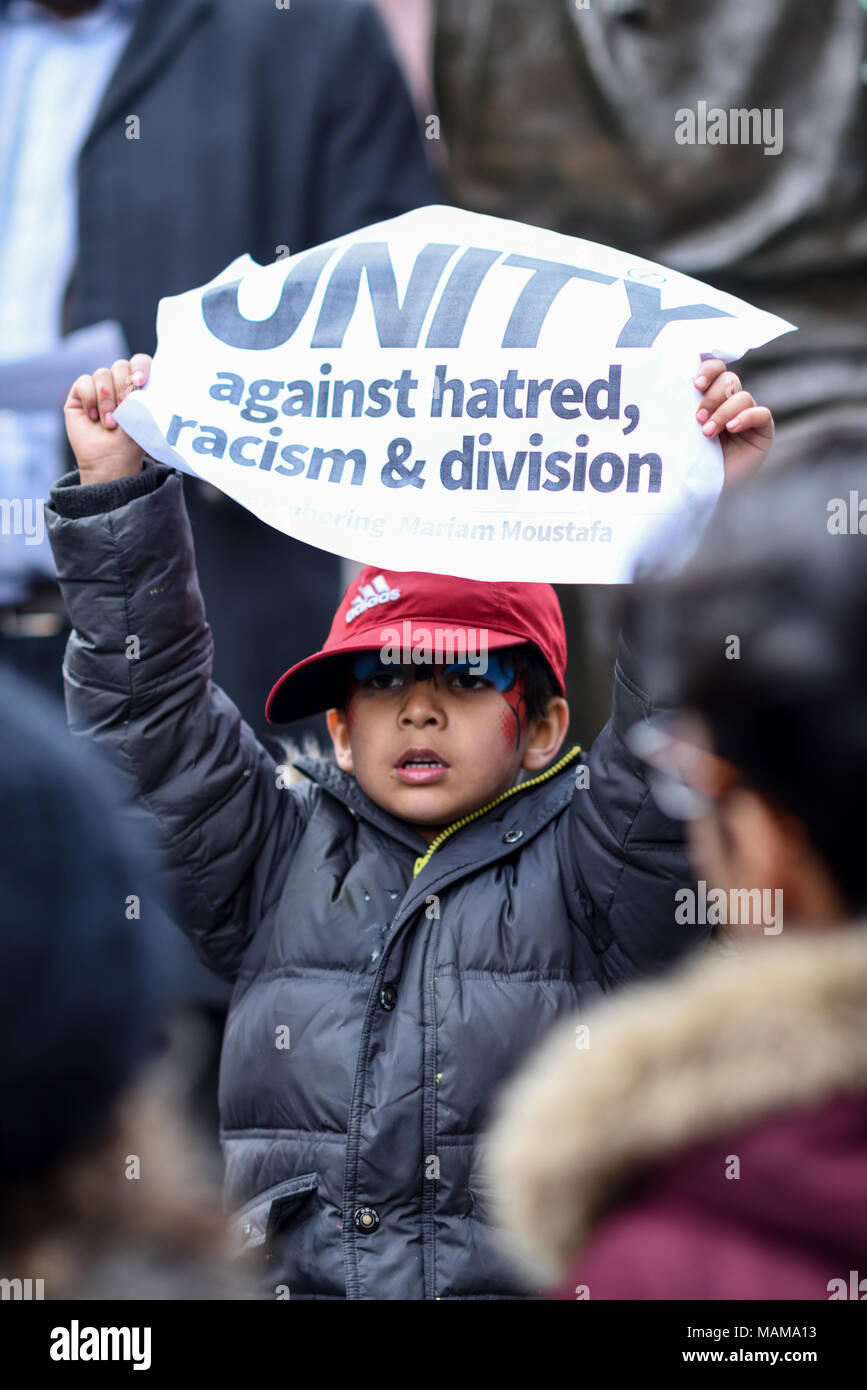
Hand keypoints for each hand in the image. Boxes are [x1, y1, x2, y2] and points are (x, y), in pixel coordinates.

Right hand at [64, 354, 151, 483]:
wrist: (111, 459)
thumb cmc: (131, 441)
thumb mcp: (144, 416)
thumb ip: (143, 394)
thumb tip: (138, 378)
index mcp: (136, 385)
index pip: (140, 362)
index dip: (140, 367)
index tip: (140, 381)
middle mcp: (117, 383)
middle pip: (120, 365)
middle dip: (123, 386)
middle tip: (124, 407)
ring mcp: (97, 388)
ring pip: (102, 374)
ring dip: (106, 399)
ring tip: (109, 423)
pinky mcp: (79, 395)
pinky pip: (83, 383)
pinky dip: (90, 400)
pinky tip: (93, 418)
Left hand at [693, 357, 773, 487]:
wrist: (702, 491)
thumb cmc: (689, 460)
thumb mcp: (684, 429)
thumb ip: (685, 406)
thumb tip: (676, 381)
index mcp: (710, 396)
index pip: (715, 368)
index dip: (708, 370)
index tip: (695, 385)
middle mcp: (730, 403)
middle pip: (729, 379)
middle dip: (712, 396)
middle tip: (698, 417)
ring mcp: (748, 416)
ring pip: (742, 396)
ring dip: (723, 413)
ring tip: (708, 433)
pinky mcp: (762, 431)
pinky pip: (761, 414)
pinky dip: (746, 417)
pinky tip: (732, 428)